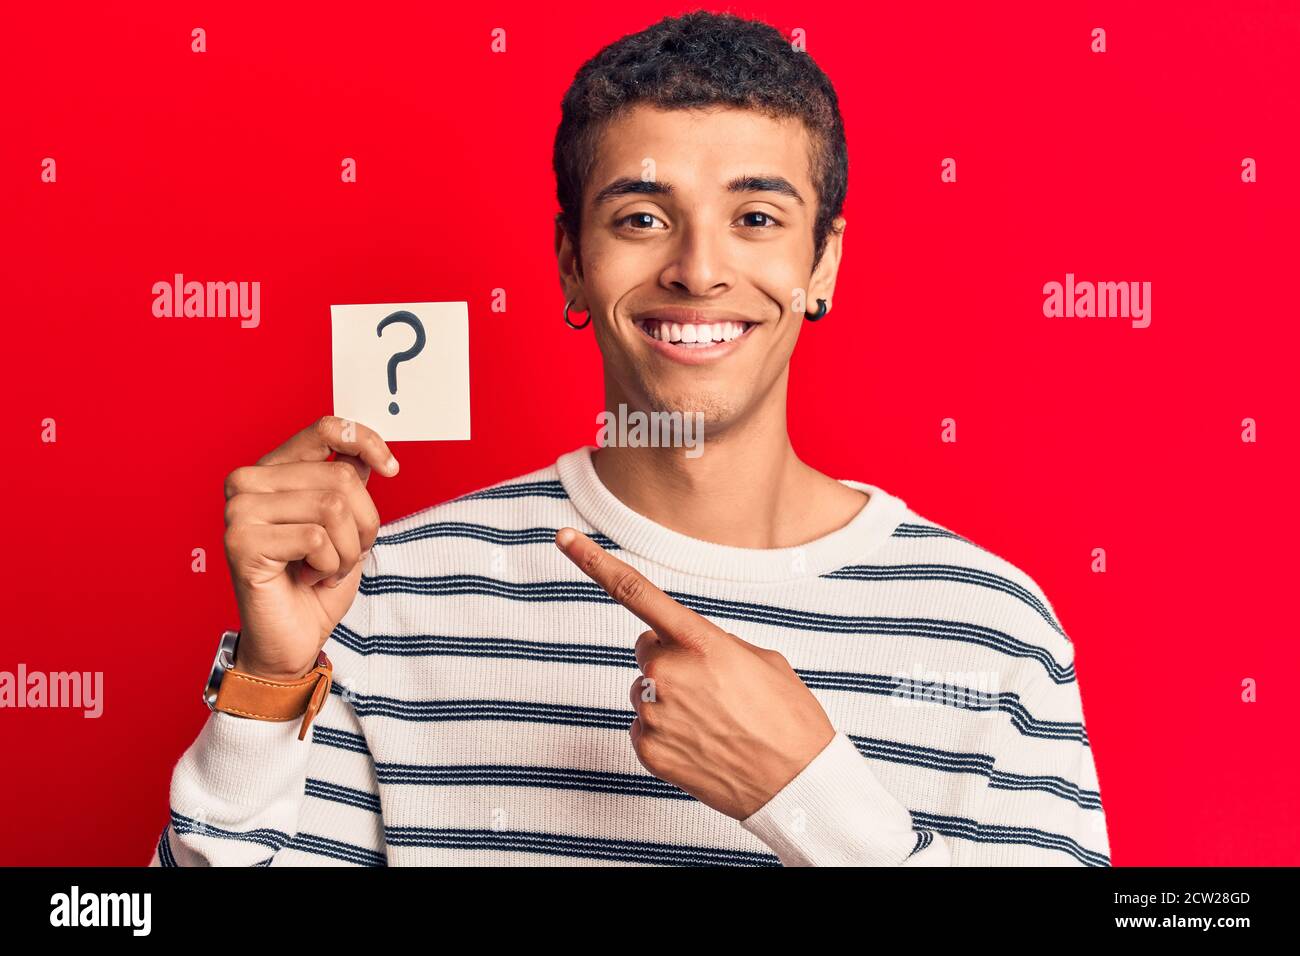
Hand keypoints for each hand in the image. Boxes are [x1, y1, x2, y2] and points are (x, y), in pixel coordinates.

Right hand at [222, 415, 397, 680]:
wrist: (292, 639)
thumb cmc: (317, 581)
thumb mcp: (345, 524)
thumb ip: (346, 483)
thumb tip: (367, 454)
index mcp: (273, 470)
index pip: (326, 428)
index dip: (366, 442)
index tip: (392, 469)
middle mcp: (249, 482)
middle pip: (340, 476)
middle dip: (363, 523)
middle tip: (347, 554)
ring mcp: (239, 511)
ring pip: (332, 507)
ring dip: (347, 550)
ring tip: (326, 569)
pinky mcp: (241, 542)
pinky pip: (316, 538)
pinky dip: (329, 566)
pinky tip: (309, 578)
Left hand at [555, 527, 835, 818]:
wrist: (798, 785)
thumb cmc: (787, 718)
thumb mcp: (758, 660)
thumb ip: (710, 642)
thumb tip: (681, 648)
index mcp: (699, 641)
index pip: (636, 591)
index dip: (594, 562)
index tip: (564, 538)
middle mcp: (668, 674)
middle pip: (647, 649)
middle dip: (672, 659)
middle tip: (714, 689)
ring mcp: (654, 713)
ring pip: (645, 689)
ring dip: (671, 699)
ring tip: (715, 722)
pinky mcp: (647, 749)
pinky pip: (644, 726)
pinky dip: (668, 733)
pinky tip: (702, 744)